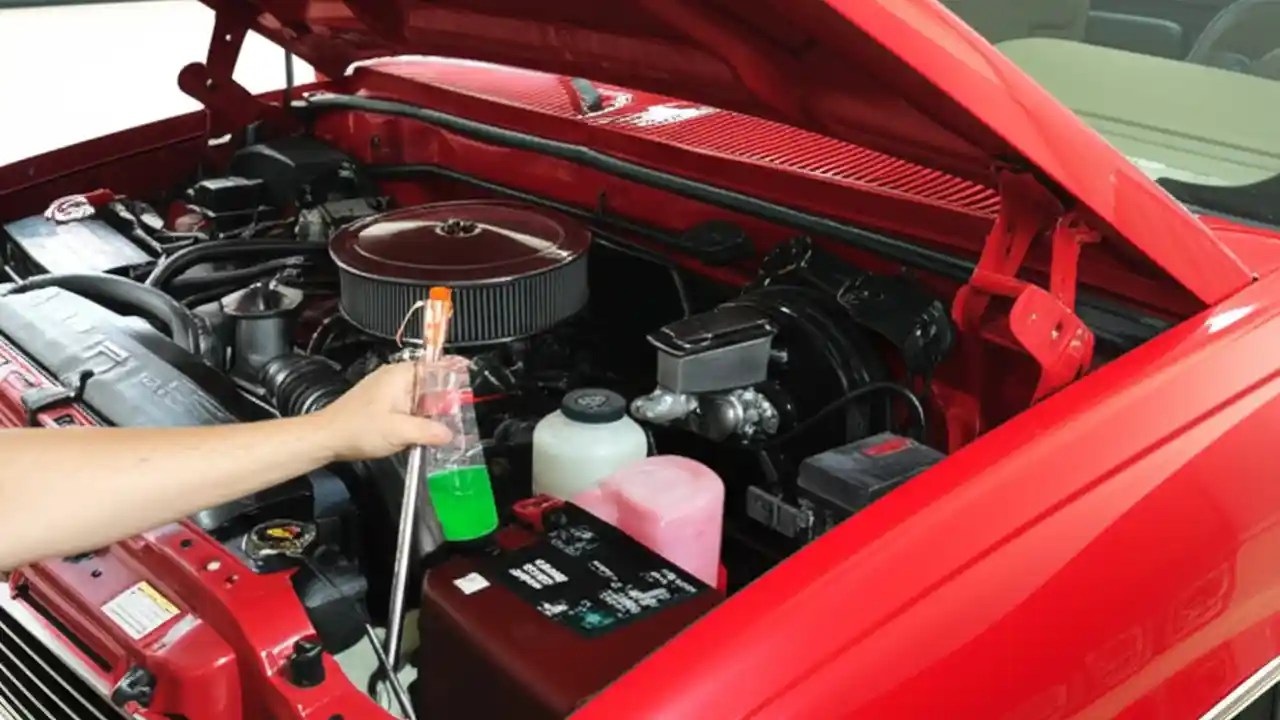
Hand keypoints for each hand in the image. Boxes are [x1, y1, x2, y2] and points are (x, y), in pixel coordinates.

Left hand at [314, 361, 451, 461]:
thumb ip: (429, 431)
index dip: (453, 372)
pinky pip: (408, 407)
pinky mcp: (381, 404)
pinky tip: (420, 433)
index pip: (434, 366)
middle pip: (430, 384)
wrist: (326, 438)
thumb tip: (450, 434)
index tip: (469, 377)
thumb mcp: (400, 432)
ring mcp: (387, 390)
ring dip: (429, 412)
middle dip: (444, 400)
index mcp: (401, 375)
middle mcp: (395, 377)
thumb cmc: (359, 429)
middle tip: (458, 417)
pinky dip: (417, 418)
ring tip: (442, 429)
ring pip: (419, 398)